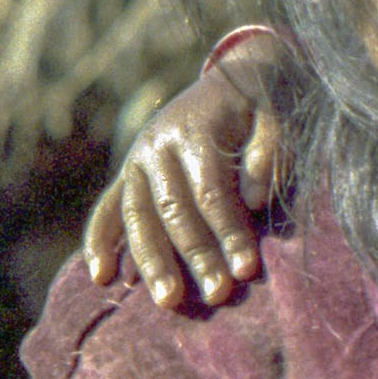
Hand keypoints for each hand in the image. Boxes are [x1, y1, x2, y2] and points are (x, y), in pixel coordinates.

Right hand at [84, 43, 292, 305]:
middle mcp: (157, 144)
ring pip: (137, 215)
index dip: (229, 232)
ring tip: (168, 300)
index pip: (211, 192)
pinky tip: (101, 277)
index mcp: (195, 129)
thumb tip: (254, 200)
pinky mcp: (130, 174)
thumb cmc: (264, 106)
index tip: (248, 270)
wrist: (237, 77)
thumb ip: (269, 150)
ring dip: (150, 261)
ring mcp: (138, 160)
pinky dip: (99, 241)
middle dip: (196, 256)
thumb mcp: (277, 115)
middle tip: (217, 295)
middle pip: (173, 210)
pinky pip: (108, 209)